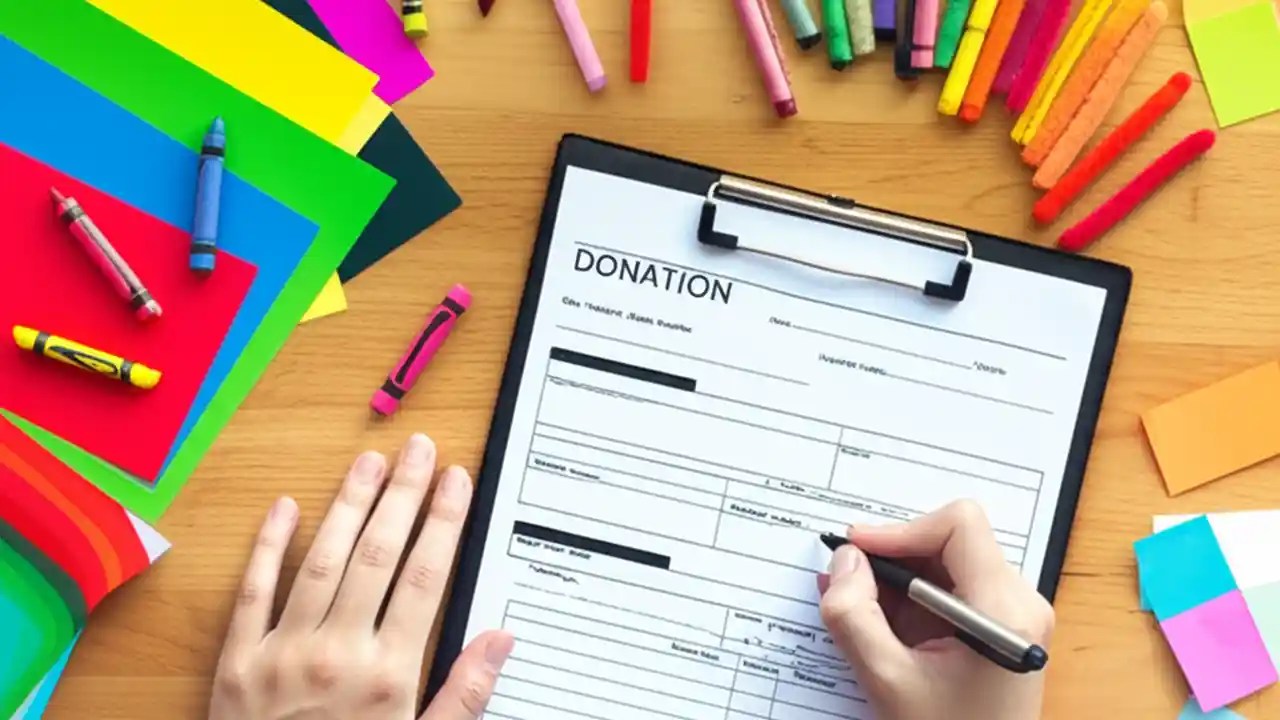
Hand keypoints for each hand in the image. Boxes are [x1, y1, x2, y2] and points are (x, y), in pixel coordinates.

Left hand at [210, 434, 512, 719]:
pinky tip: (285, 508)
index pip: (425, 577)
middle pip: (378, 556)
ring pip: (321, 561)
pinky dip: (268, 548)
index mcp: (388, 676)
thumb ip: (463, 695)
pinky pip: (253, 593)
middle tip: (418, 450)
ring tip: (369, 462)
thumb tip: (500, 639)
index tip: (455, 482)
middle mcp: (337, 654)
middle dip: (403, 496)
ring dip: (348, 505)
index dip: (443, 521)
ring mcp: (283, 654)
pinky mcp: (237, 664)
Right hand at [818, 501, 1053, 719]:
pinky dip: (909, 597)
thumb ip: (855, 616)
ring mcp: (1011, 615)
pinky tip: (878, 621)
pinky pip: (949, 589)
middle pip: (950, 540)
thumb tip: (844, 562)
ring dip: (897, 578)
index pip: (959, 525)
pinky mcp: (998, 628)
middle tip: (847, 578)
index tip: (858, 548)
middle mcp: (1019, 603)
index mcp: (1005, 610)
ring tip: (857, 604)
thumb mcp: (889, 681)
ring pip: (946, 563)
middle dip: (893, 556)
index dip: (901, 529)